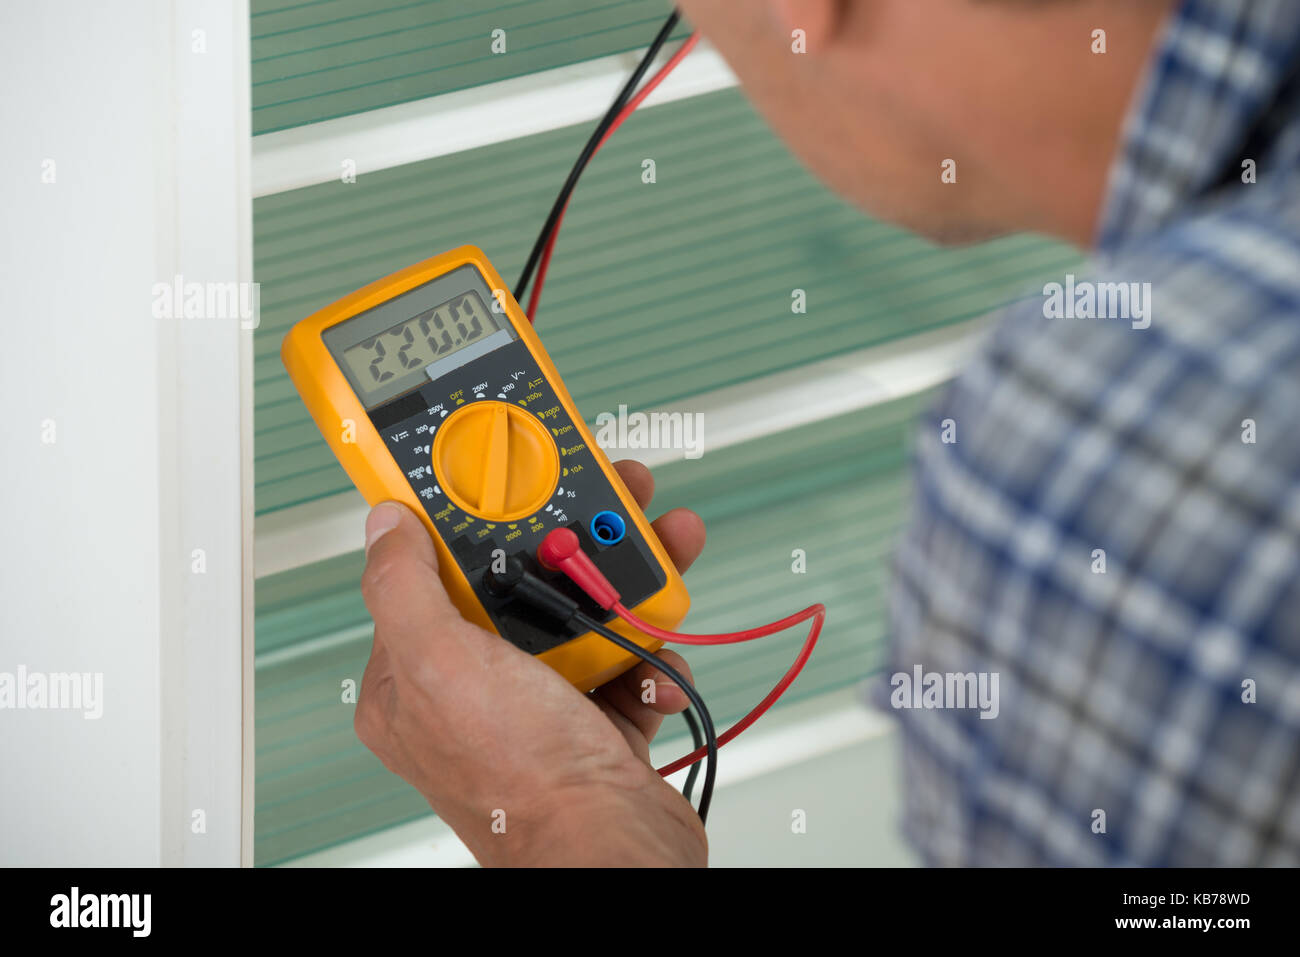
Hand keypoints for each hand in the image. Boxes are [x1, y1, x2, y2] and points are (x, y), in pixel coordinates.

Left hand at [354, 460, 707, 866]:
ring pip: (582, 615)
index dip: (478, 519)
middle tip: (612, 511)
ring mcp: (537, 706)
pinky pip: (626, 662)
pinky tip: (654, 663)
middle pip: (522, 584)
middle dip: (574, 544)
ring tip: (659, 565)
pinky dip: (651, 655)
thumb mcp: (442, 664)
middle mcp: (475, 690)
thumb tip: (383, 525)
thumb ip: (404, 586)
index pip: (438, 572)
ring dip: (628, 589)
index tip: (512, 478)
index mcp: (417, 677)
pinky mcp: (594, 722)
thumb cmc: (524, 781)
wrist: (615, 850)